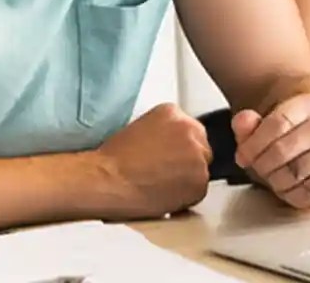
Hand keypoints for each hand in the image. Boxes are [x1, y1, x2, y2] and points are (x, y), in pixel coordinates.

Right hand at [95, 103, 212, 218]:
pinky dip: (186, 196)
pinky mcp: (199, 181)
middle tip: (165, 172)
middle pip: (201, 147)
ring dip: (188, 178)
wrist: (107, 180)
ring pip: (202, 169)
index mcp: (173, 113)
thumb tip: (174, 146)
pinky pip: (199, 190)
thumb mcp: (141, 128)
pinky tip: (165, 194)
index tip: (169, 157)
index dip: (179, 148)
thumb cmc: (114, 161)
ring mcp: (198, 155)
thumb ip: (165, 132)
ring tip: (161, 184)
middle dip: (188, 161)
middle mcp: (190, 130)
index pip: (191, 130)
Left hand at [232, 94, 309, 208]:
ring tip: (275, 174)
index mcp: (309, 103)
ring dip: (275, 180)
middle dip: (262, 164)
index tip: (243, 155)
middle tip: (258, 167)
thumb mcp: (263, 123)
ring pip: (293, 173)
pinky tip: (291, 184)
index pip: (277, 123)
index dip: (253, 144)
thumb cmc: (287, 134)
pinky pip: (307, 193)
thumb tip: (243, 120)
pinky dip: (291, 194)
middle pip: (282, 150)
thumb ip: (247, 123)